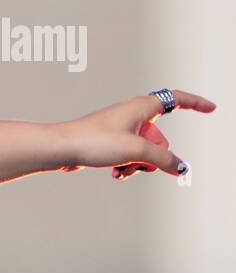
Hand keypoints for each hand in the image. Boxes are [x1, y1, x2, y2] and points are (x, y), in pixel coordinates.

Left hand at [55, 89, 216, 179]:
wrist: (60, 149)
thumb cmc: (94, 141)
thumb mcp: (136, 151)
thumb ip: (163, 159)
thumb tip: (182, 168)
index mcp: (141, 107)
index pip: (175, 99)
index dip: (195, 104)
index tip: (211, 108)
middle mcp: (132, 116)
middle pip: (160, 139)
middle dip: (154, 156)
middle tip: (138, 161)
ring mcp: (120, 130)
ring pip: (144, 152)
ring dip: (138, 165)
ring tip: (121, 168)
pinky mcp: (109, 144)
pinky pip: (129, 158)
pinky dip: (126, 167)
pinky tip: (114, 173)